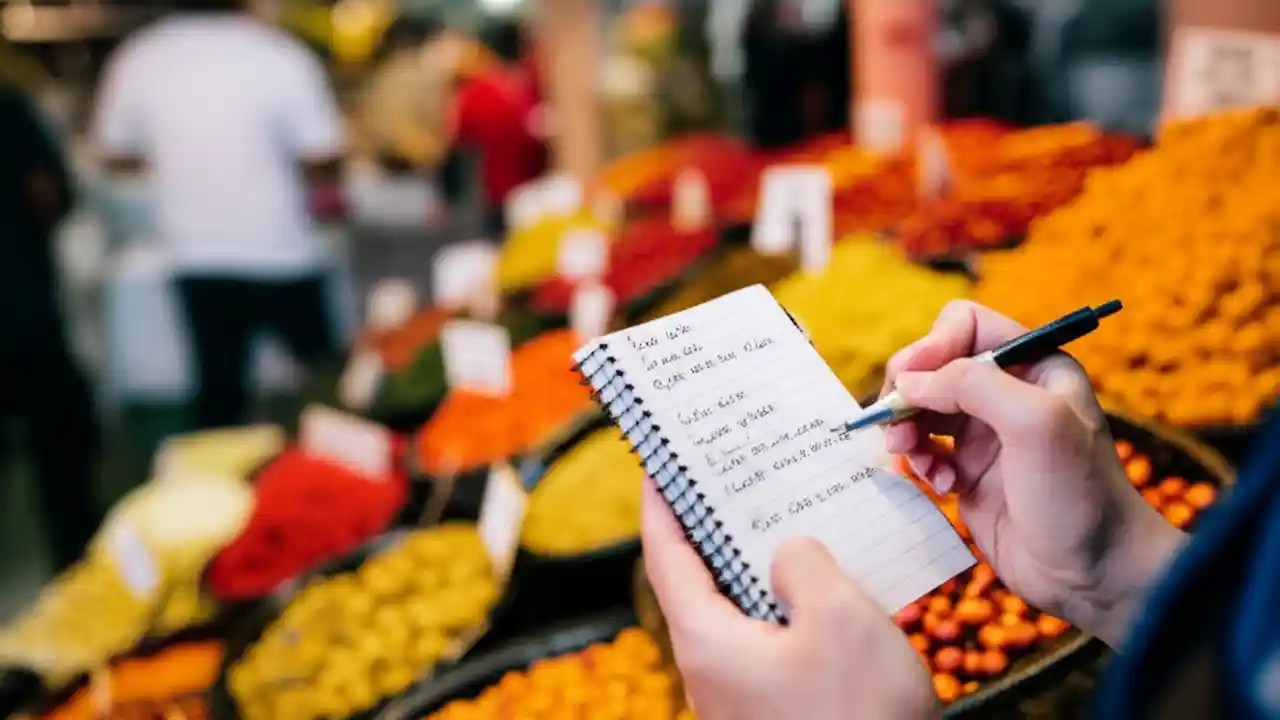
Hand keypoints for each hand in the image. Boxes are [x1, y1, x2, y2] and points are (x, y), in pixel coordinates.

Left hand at [642, 483, 939, 719]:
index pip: (665, 555)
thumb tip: (789, 552)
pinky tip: (826, 588)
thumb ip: (806, 565)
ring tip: (788, 519)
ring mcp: (740, 696)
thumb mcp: (841, 619)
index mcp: (706, 640)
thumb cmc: (860, 719)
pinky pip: (769, 643)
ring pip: (740, 613)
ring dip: (759, 567)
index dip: (661, 504)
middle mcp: (711, 670)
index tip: (659, 464)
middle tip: (734, 477)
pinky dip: (786, 606)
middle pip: (699, 581)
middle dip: (716, 527)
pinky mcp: (774, 712)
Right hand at [881, 300, 1183, 646]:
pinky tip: (941, 486)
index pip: (965, 326)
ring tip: (912, 460)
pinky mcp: (970, 473)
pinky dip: (919, 464)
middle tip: (896, 426)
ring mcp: (986, 435)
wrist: (1095, 575)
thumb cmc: (1081, 496)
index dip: (931, 346)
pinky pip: (924, 451)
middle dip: (908, 392)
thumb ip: (974, 386)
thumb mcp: (1036, 424)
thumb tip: (909, 381)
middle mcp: (1008, 393)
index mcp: (1033, 366)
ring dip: (906, 430)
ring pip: (920, 409)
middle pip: (932, 366)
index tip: (910, 382)